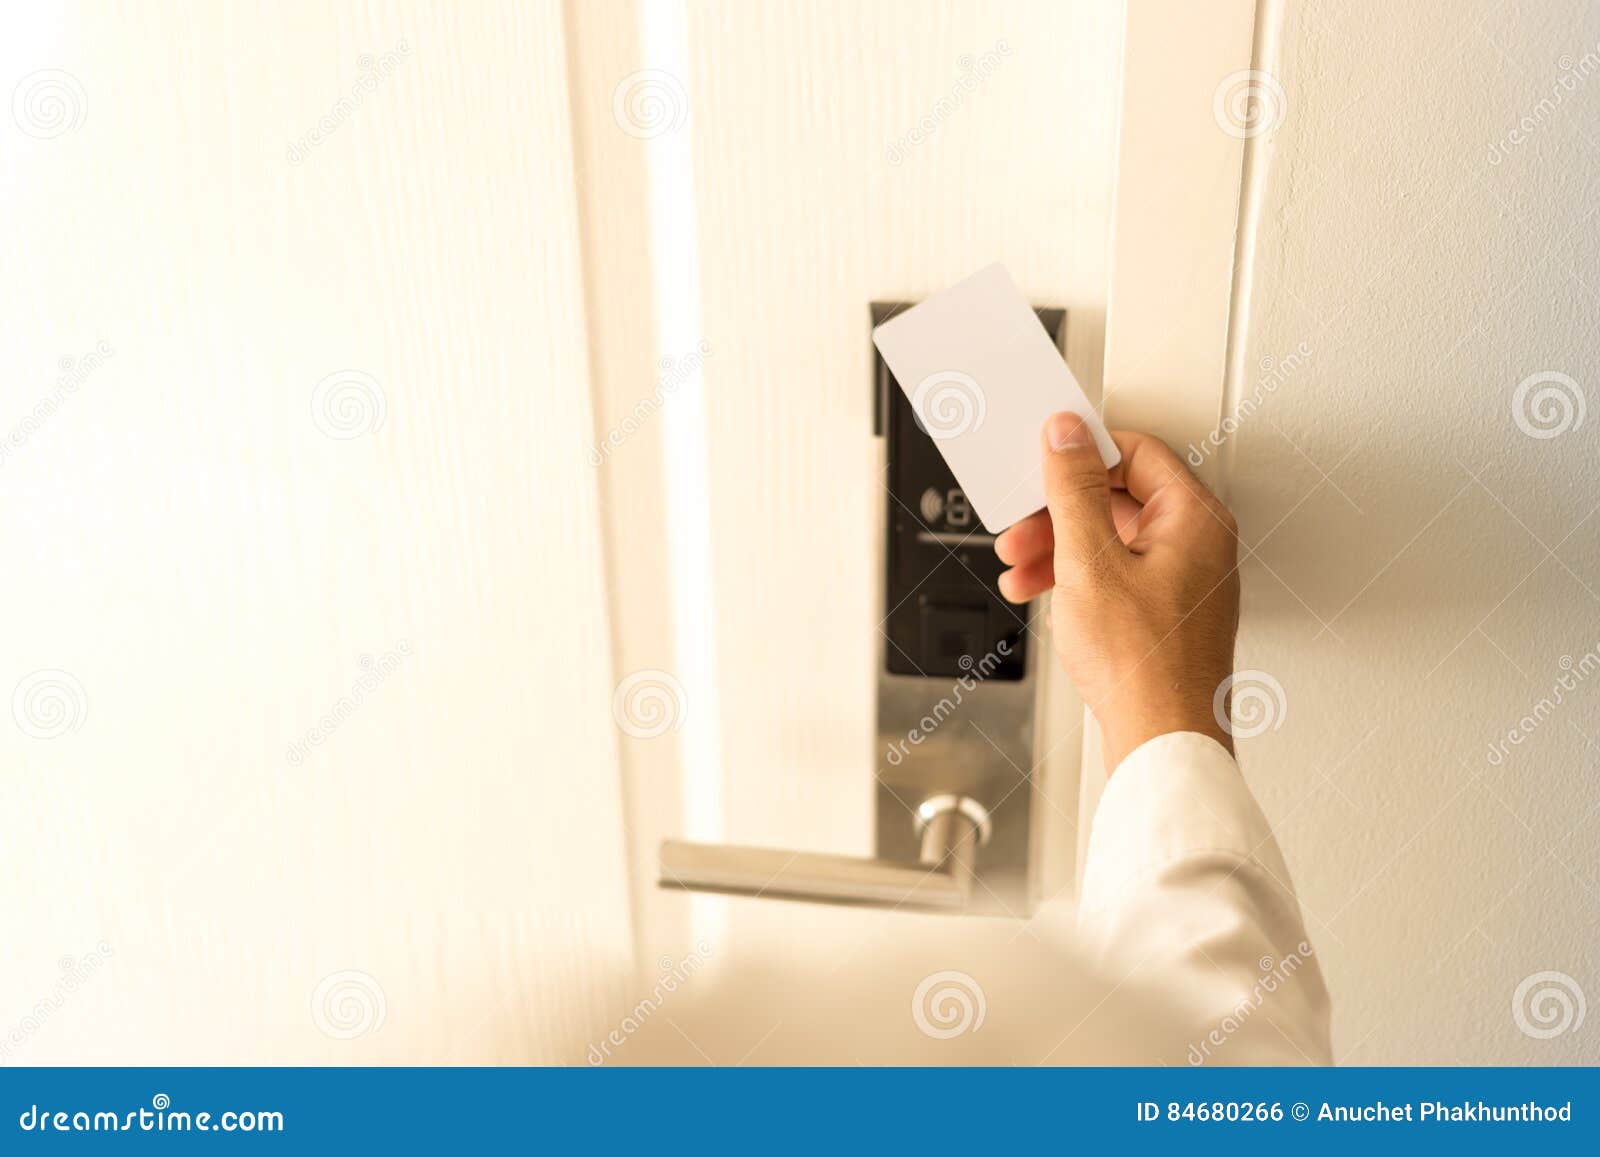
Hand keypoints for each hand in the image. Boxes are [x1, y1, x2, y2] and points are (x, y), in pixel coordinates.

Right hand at [994, 413, 1240, 772]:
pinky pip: (1116, 573)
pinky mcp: (1166, 612)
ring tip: (1020, 568)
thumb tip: (1067, 434)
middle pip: (1118, 497)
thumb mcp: (1089, 561)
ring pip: (1111, 538)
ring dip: (1058, 547)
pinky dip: (1077, 578)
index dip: (1081, 455)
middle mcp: (1198, 543)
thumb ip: (1074, 490)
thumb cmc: (1144, 666)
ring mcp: (1184, 579)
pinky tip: (1045, 594)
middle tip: (1021, 528)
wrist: (1163, 740)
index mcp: (1194, 518)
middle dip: (1057, 512)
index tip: (1041, 462)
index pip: (1136, 452)